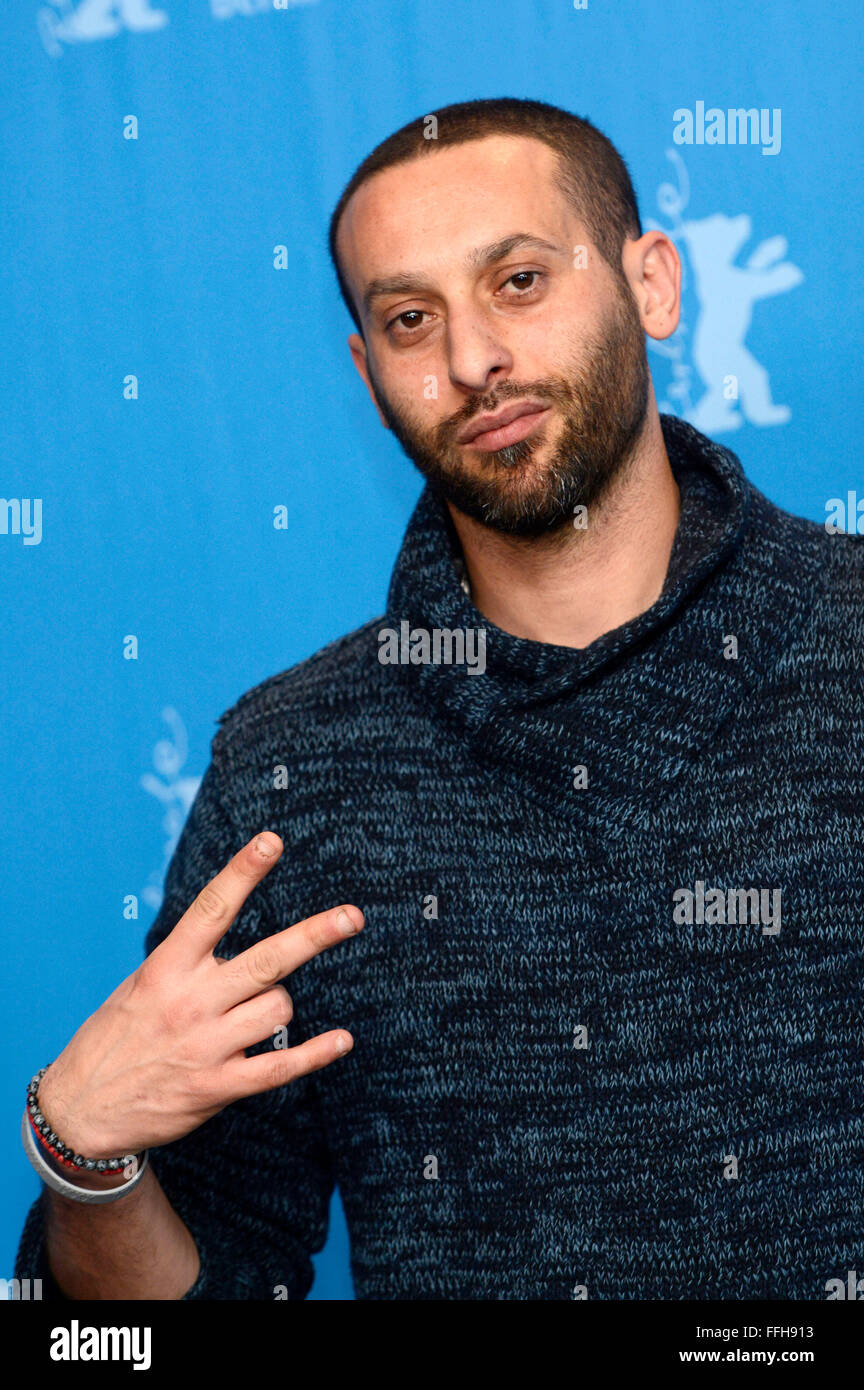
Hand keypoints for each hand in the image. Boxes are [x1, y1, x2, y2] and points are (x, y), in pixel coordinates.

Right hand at [36, 832, 361, 1158]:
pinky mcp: (216, 1087)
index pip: (211, 909)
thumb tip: (235, 931)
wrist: (80, 1110)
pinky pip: (279, 1066)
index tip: (271, 841)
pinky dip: (315, 1054)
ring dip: (279, 1007)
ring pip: (278, 1008)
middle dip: (315, 935)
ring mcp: (205, 1046)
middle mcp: (189, 1001)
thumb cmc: (116, 1038)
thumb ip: (189, 961)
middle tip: (353, 916)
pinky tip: (343, 1040)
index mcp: (166, 968)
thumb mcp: (141, 985)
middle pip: (267, 959)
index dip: (243, 872)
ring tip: (252, 1017)